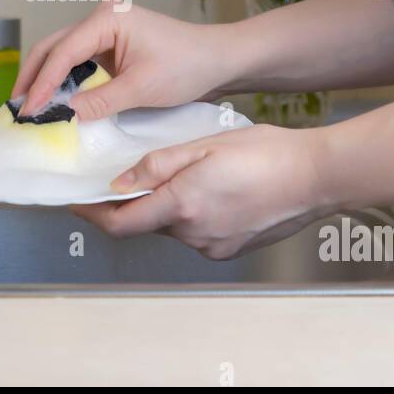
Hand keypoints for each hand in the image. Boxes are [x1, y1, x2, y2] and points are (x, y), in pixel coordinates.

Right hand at [12, 2, 233, 119]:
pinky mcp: (110, 46)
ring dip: (46, 79)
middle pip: (53, 47)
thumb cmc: (188, 65)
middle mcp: (101, 18)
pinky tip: (56, 101)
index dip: (42, 84)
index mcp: (107, 18)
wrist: (218, 60)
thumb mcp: (143, 88)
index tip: (28, 111)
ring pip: (62, 54)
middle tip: (18, 109)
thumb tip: (67, 114)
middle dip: (34, 77)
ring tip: (31, 107)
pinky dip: (65, 81)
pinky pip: (79, 62)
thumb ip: (101, 101)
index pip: (63, 53)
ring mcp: (105, 31)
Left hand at [72, 124, 334, 259]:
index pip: (120, 222)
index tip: (76, 202)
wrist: (317, 177)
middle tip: (129, 175)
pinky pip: (197, 233)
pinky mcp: (230, 249)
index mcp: (182, 205)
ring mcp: (214, 245)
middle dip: (133, 203)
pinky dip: (190, 215)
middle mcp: (194, 233)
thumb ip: (157, 165)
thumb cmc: (267, 154)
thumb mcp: (204, 144)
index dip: (92, 214)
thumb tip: (119, 181)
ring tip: (185, 175)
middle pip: (146, 223)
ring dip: (166, 207)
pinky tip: (210, 191)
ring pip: (172, 227)